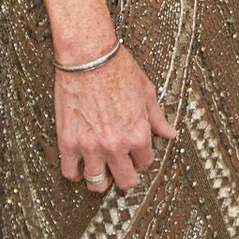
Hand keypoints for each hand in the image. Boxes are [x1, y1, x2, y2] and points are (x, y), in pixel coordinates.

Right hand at [54, 45, 176, 192]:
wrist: (87, 56)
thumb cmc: (117, 67)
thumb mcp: (146, 91)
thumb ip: (157, 118)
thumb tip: (169, 133)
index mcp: (138, 133)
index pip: (145, 163)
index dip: (141, 159)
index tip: (135, 155)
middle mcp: (116, 145)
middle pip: (125, 181)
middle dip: (125, 176)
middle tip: (121, 169)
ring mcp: (90, 146)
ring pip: (97, 183)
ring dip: (101, 179)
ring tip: (100, 170)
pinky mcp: (68, 141)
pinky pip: (70, 172)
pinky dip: (76, 172)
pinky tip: (80, 165)